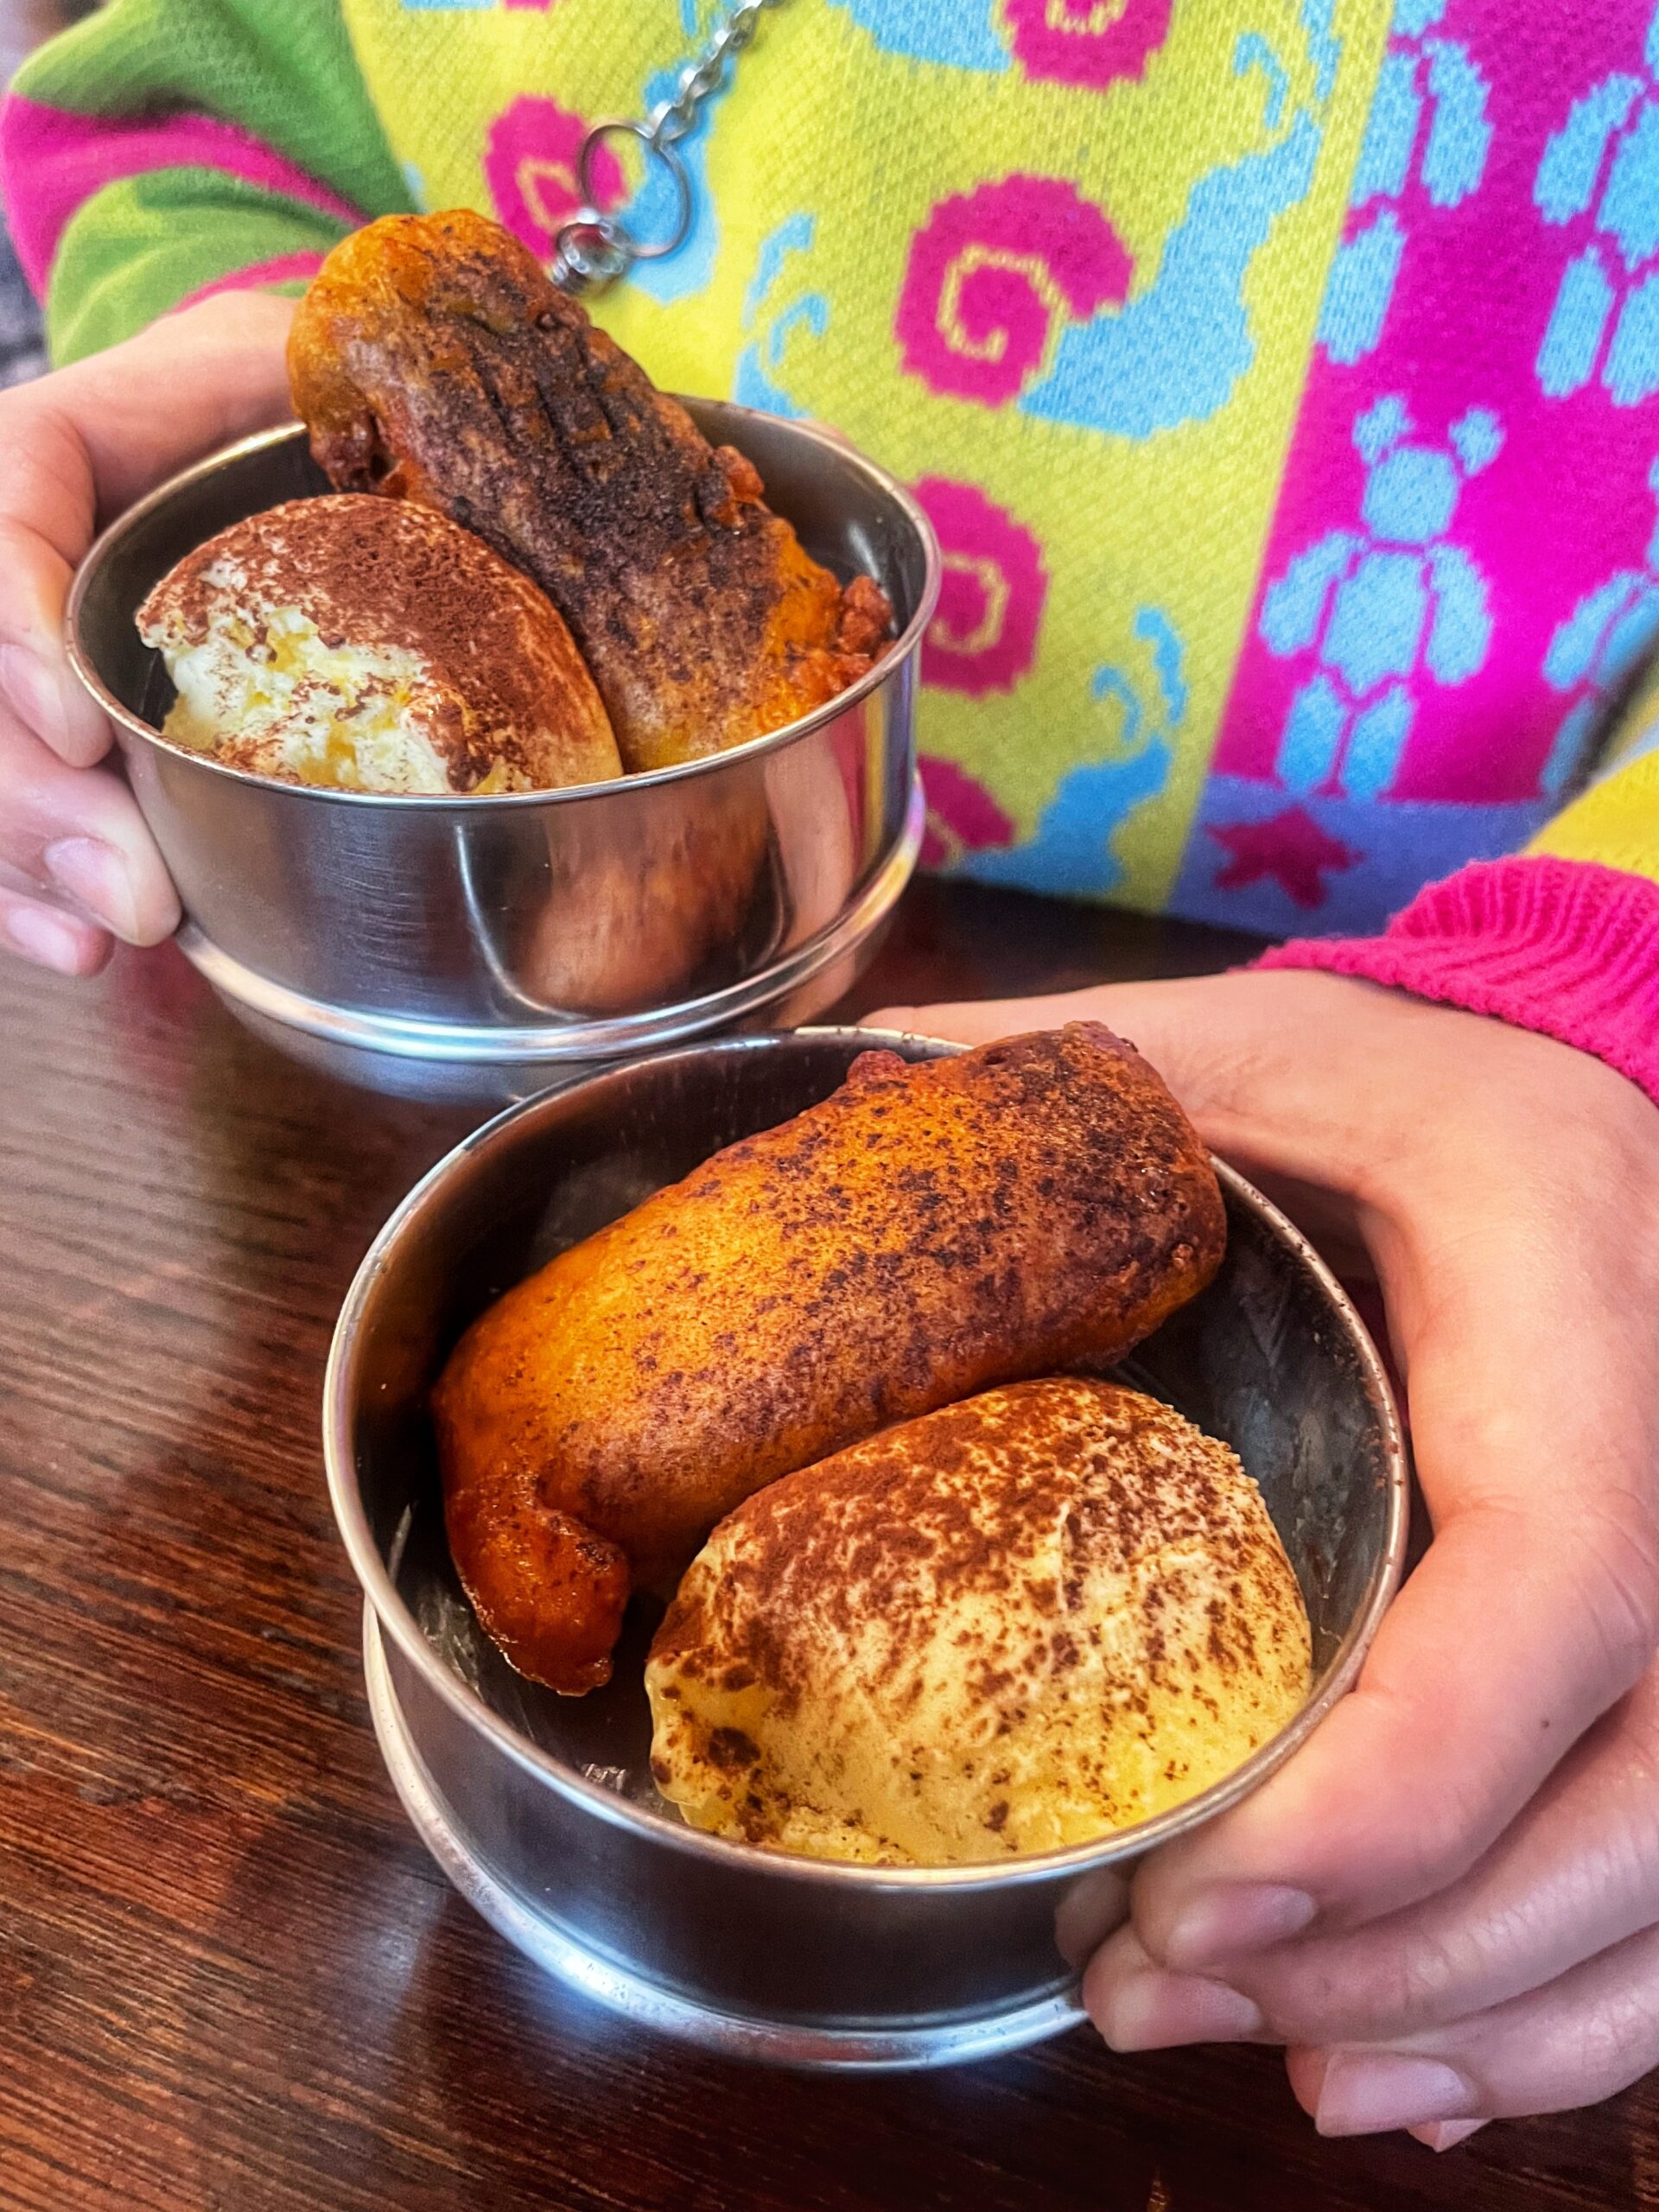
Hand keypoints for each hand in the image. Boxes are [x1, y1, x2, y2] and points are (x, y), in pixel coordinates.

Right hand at [0, 291, 294, 974]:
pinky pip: (17, 813)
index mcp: (68, 447)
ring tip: (105, 935)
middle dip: (28, 795)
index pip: (2, 512)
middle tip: (131, 892)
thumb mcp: (332, 358)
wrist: (312, 448)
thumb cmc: (327, 400)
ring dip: (28, 857)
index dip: (12, 627)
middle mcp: (32, 551)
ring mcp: (35, 653)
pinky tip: (77, 945)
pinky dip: (33, 887)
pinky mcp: (68, 738)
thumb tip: (420, 448)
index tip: (82, 732)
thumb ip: (349, 383)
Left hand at [868, 971, 1658, 2146]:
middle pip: (1633, 1781)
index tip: (1194, 1887)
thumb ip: (1063, 1084)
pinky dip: (1564, 2009)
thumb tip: (838, 1104)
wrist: (1562, 1099)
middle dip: (1398, 1941)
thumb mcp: (1239, 1051)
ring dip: (1472, 2009)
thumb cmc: (1393, 1078)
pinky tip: (1405, 2062)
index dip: (1403, 1776)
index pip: (1558, 1572)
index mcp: (1562, 1289)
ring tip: (1253, 2044)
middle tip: (1153, 1987)